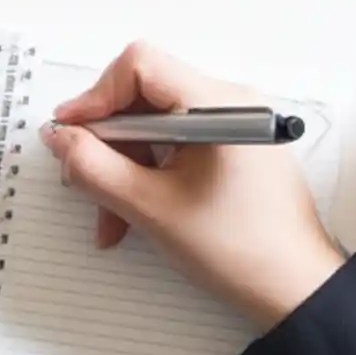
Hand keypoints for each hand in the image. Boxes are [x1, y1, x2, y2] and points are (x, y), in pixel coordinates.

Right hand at [41, 43, 344, 330]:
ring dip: (124, 167)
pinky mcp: (232, 145)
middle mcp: (231, 102)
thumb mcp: (151, 208)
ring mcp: (233, 123)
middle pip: (143, 96)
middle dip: (108, 142)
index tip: (71, 132)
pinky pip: (174, 143)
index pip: (141, 65)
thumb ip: (94, 166)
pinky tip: (135, 212)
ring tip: (113, 217)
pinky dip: (148, 173)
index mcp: (219, 105)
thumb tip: (60, 136)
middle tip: (85, 179)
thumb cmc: (242, 251)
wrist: (294, 289)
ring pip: (154, 125)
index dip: (96, 96)